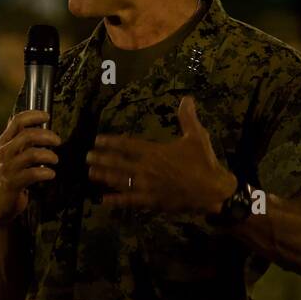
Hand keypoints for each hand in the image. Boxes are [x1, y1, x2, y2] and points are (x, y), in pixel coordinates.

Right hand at [0, 109, 60, 224]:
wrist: (0, 205)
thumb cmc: (10, 177)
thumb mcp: (10, 155)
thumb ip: (17, 138)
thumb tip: (27, 120)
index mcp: (3, 143)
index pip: (17, 121)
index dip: (33, 115)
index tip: (46, 116)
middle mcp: (4, 153)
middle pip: (27, 135)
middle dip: (47, 135)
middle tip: (57, 141)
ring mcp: (7, 168)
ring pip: (31, 154)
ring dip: (49, 155)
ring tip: (55, 159)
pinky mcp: (13, 183)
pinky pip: (33, 174)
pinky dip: (46, 172)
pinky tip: (51, 174)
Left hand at [87, 96, 235, 213]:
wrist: (214, 190)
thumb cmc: (204, 162)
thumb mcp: (197, 136)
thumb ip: (188, 118)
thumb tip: (187, 98)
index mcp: (155, 152)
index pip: (127, 145)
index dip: (110, 142)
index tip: (97, 140)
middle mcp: (147, 168)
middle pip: (118, 163)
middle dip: (101, 159)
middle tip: (87, 156)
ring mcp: (147, 186)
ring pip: (120, 180)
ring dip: (104, 176)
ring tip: (90, 173)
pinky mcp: (151, 201)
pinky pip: (130, 201)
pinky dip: (116, 200)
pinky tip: (104, 200)